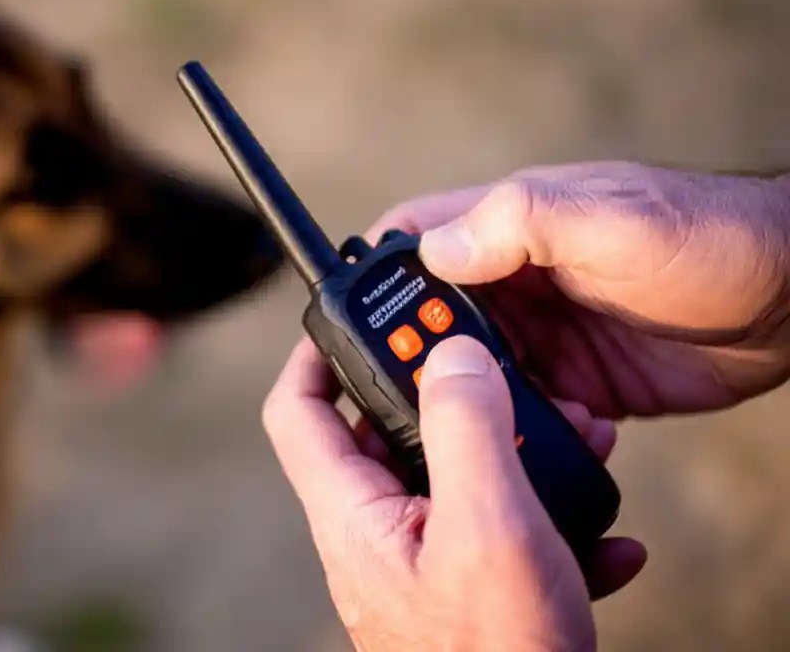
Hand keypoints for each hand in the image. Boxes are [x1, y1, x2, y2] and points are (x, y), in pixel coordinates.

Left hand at [264, 337, 646, 651]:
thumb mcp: (486, 530)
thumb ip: (465, 432)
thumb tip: (453, 357)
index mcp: (354, 513)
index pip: (297, 411)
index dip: (315, 352)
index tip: (360, 312)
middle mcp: (376, 533)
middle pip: (390, 430)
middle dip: (456, 395)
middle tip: (513, 376)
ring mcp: (421, 562)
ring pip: (458, 475)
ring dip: (518, 453)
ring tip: (579, 444)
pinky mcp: (467, 590)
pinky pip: (499, 530)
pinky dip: (547, 520)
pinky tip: (603, 539)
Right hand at [368, 163, 789, 418]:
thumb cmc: (707, 237)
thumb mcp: (608, 217)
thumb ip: (520, 223)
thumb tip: (434, 250)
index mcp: (509, 228)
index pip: (413, 238)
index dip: (375, 274)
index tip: (354, 321)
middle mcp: (515, 282)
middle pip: (428, 319)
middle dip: (415, 356)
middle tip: (428, 393)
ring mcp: (545, 336)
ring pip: (470, 374)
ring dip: (471, 401)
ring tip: (490, 425)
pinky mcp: (575, 384)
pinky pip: (522, 413)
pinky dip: (521, 431)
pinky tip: (553, 438)